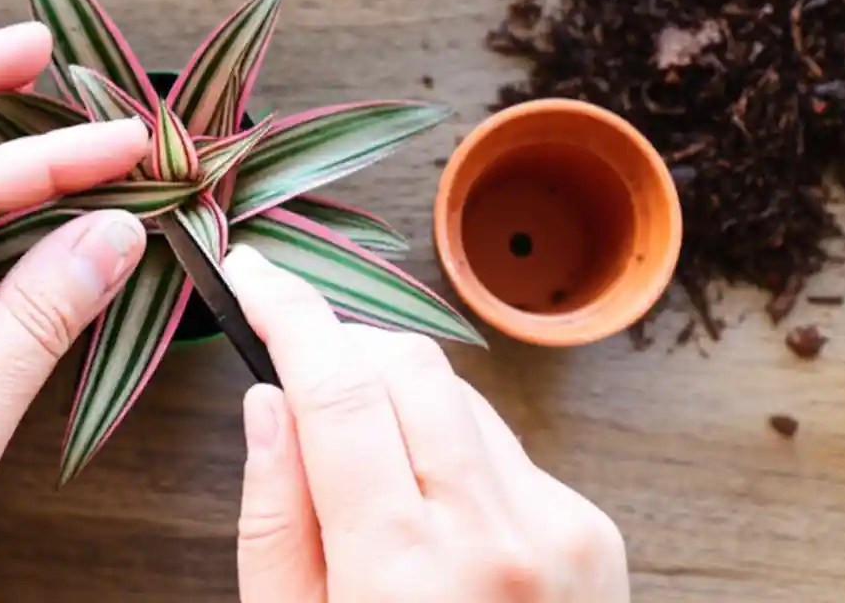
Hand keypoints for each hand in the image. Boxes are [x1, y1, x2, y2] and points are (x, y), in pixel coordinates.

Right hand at [224, 246, 629, 601]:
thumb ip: (275, 518)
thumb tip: (269, 403)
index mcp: (403, 570)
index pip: (335, 390)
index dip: (287, 313)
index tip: (253, 274)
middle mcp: (495, 532)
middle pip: (404, 364)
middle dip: (341, 346)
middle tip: (299, 372)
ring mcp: (557, 525)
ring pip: (454, 394)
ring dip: (395, 398)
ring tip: (366, 469)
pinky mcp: (591, 527)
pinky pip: (501, 444)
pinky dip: (450, 446)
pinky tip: (430, 506)